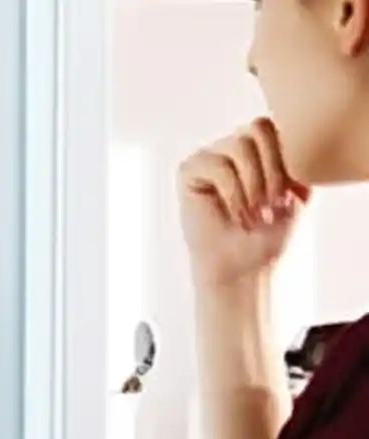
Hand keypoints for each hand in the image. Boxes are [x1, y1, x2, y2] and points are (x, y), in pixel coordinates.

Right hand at [178, 118, 309, 287]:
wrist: (244, 266)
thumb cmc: (269, 233)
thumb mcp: (297, 189)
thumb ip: (295, 157)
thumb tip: (289, 132)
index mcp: (262, 146)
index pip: (278, 125)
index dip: (288, 158)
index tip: (292, 196)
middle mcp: (235, 145)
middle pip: (258, 129)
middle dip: (272, 170)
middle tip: (273, 204)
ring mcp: (211, 155)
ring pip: (239, 146)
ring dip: (254, 183)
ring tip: (256, 212)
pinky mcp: (189, 170)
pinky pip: (218, 166)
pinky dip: (233, 193)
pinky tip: (237, 215)